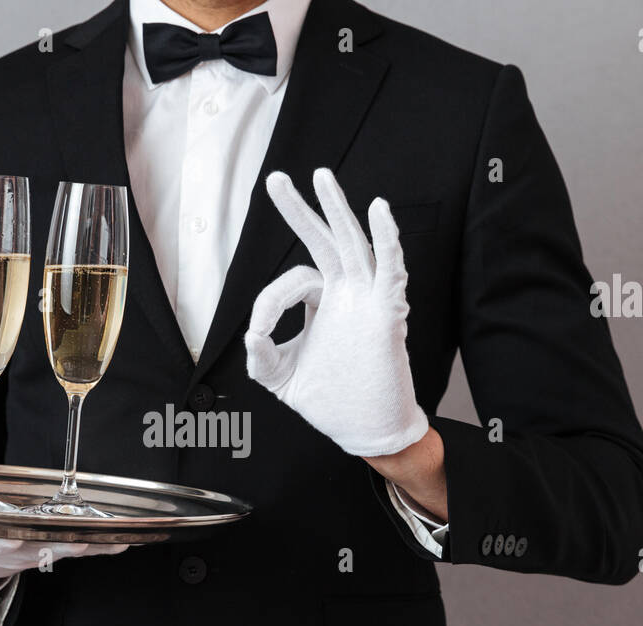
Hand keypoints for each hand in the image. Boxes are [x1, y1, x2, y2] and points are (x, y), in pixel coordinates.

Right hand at [0, 523, 128, 580]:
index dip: (7, 541)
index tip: (15, 536)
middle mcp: (18, 551)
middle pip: (43, 547)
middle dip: (63, 544)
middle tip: (83, 539)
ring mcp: (40, 551)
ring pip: (68, 547)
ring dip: (93, 545)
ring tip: (119, 541)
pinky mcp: (55, 547)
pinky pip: (83, 546)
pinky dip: (105, 545)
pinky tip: (128, 541)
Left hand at [244, 167, 428, 457]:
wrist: (365, 431)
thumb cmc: (329, 401)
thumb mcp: (280, 377)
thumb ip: (261, 355)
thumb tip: (252, 332)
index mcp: (322, 303)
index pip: (294, 281)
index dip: (270, 301)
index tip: (260, 332)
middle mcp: (345, 295)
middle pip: (323, 240)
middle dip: (300, 209)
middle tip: (276, 178)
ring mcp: (367, 300)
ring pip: (353, 243)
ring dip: (337, 209)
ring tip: (321, 177)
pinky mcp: (387, 313)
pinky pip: (390, 269)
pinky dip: (387, 239)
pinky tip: (379, 210)